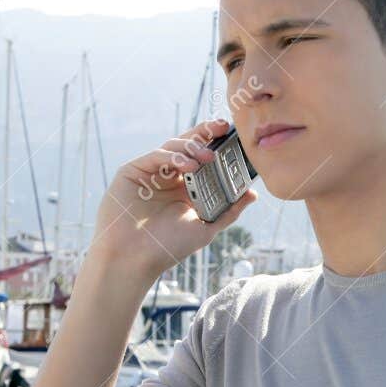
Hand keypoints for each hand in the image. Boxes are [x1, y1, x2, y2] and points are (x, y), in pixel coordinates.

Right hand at [89, 117, 257, 281]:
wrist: (135, 259)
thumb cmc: (167, 247)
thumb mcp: (205, 228)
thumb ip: (228, 210)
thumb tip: (252, 194)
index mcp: (185, 187)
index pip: (203, 157)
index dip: (217, 144)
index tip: (235, 135)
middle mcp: (168, 176)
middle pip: (188, 145)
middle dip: (206, 133)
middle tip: (222, 127)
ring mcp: (150, 172)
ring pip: (173, 146)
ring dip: (192, 147)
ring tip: (207, 157)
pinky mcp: (133, 170)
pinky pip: (156, 155)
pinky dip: (174, 157)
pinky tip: (188, 165)